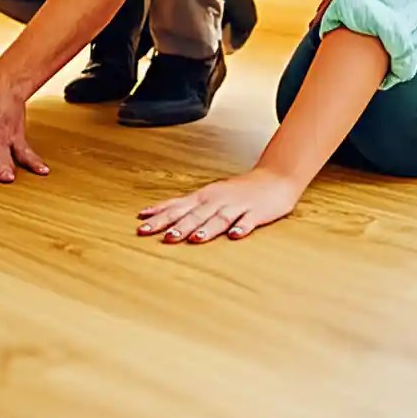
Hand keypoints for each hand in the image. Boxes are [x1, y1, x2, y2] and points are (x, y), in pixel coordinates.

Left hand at [136, 168, 302, 243]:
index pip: (177, 206)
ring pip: (219, 217)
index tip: (141, 223)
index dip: (160, 215)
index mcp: (204, 196)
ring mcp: (237, 205)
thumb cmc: (237, 190)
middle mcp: (217, 199)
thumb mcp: (207, 195)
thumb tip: (154, 213)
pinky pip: (248, 221)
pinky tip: (235, 235)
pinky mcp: (257, 212)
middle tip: (163, 237)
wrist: (274, 178)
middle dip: (179, 225)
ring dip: (207, 228)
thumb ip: (184, 206)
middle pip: (195, 214)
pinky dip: (241, 227)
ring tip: (194, 239)